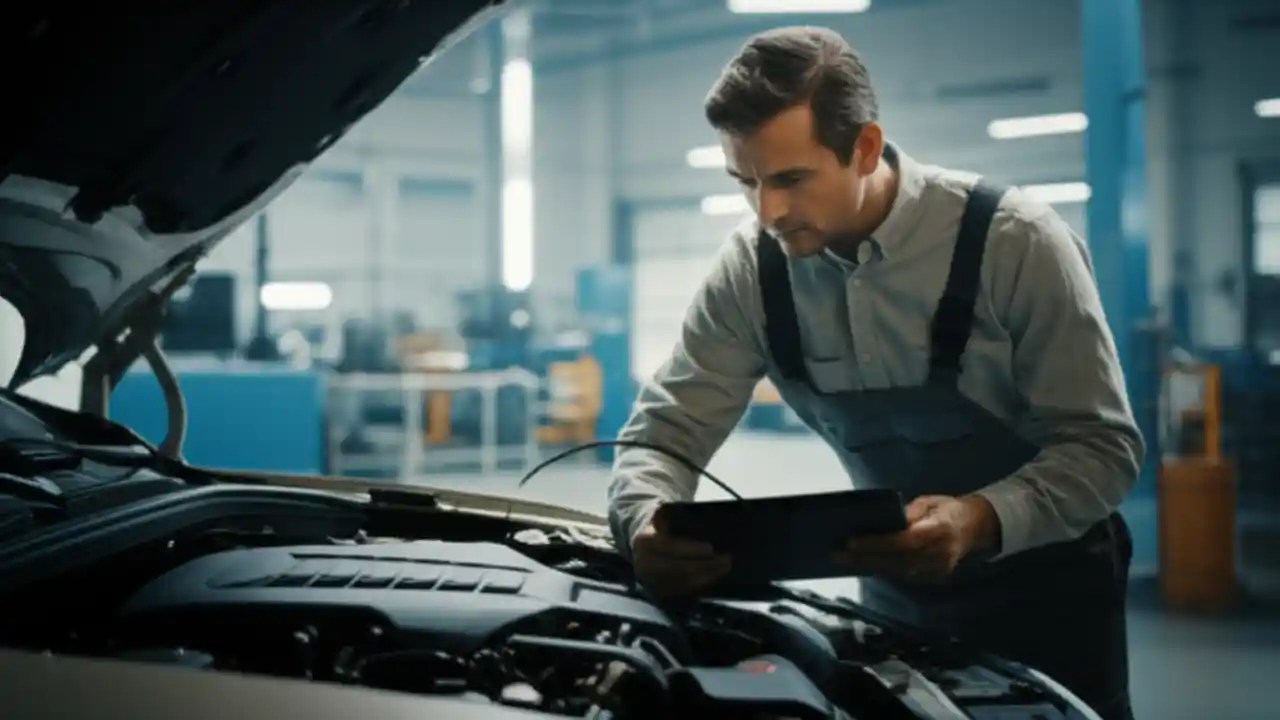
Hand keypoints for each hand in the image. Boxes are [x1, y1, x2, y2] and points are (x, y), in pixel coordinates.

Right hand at [631, 511, 731, 596]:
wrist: (639, 537)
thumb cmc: (660, 523)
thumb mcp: (664, 514)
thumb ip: (678, 519)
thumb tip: (709, 527)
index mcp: (644, 541)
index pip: (669, 546)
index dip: (691, 549)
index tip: (711, 548)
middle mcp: (643, 563)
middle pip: (679, 568)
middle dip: (704, 566)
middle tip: (726, 561)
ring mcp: (649, 580)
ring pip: (682, 582)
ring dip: (706, 577)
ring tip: (724, 568)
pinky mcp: (657, 591)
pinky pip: (682, 591)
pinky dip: (700, 584)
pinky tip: (713, 577)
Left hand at [832, 494, 999, 584]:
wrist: (976, 528)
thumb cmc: (947, 509)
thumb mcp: (928, 502)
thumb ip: (907, 513)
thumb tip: (880, 522)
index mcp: (940, 532)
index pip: (903, 541)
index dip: (876, 543)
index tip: (851, 541)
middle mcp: (939, 556)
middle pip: (895, 561)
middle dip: (863, 559)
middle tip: (836, 555)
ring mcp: (937, 571)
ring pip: (896, 572)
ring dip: (868, 567)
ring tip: (843, 560)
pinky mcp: (933, 580)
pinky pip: (902, 576)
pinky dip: (882, 570)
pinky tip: (862, 564)